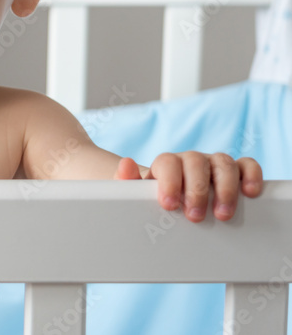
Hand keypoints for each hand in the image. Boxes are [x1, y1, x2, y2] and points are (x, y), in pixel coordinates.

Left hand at [114, 151, 262, 221]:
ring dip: (225, 189)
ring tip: (222, 214)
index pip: (168, 162)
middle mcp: (191, 160)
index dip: (169, 182)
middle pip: (196, 162)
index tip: (169, 205)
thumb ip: (126, 182)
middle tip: (194, 216)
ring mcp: (213, 164)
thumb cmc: (154, 197)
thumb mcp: (136, 194)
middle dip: (197, 191)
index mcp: (167, 163)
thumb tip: (124, 164)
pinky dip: (251, 175)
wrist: (170, 198)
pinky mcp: (235, 172)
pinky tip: (250, 193)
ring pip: (223, 163)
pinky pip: (247, 165)